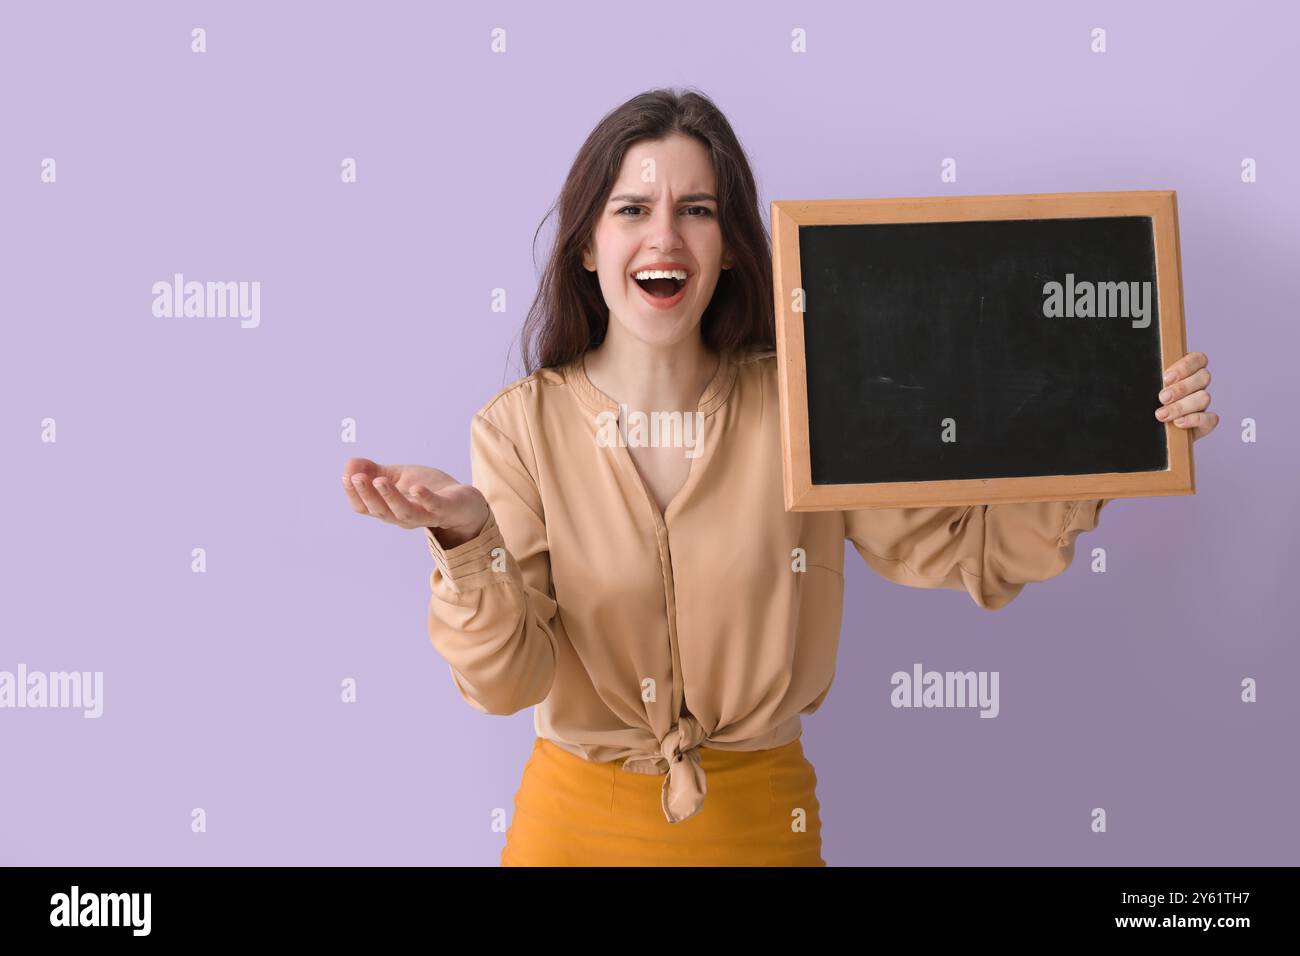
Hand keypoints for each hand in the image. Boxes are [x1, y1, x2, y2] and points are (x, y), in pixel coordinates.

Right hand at [342, 458, 489, 545]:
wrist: (463, 501)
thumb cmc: (427, 489)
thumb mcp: (397, 477)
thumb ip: (374, 471)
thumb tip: (349, 464)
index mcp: (388, 509)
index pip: (364, 507)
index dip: (353, 493)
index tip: (346, 475)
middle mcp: (403, 517)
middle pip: (380, 511)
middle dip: (367, 494)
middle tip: (356, 477)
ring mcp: (425, 515)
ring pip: (404, 513)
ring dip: (390, 497)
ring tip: (379, 481)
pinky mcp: (445, 509)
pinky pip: (434, 506)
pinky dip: (425, 498)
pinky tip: (416, 487)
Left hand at [1157, 351, 1217, 441]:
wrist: (1149, 431)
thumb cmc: (1146, 404)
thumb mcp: (1149, 389)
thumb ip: (1153, 380)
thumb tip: (1148, 376)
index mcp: (1188, 371)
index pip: (1198, 359)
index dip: (1185, 367)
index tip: (1166, 378)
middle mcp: (1198, 385)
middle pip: (1203, 377)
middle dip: (1181, 388)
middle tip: (1162, 398)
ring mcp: (1202, 404)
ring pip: (1204, 397)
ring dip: (1182, 406)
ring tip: (1162, 414)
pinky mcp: (1206, 422)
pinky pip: (1211, 418)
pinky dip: (1195, 420)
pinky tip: (1178, 423)